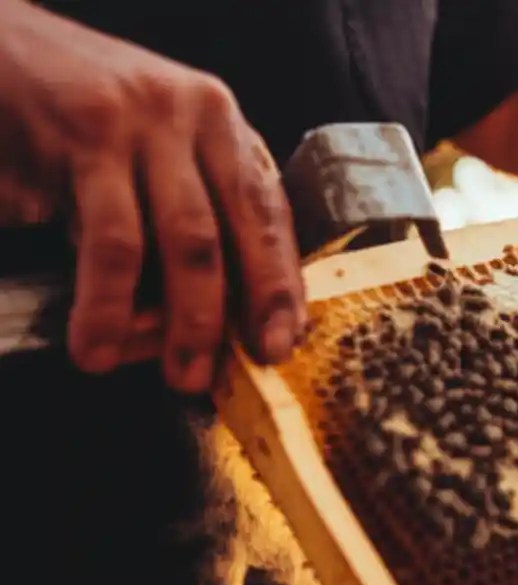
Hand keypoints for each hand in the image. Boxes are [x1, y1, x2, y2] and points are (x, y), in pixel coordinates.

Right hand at [0, 1, 304, 392]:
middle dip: (236, 312)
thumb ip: (176, 213)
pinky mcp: (88, 135)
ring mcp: (144, 121)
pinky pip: (113, 238)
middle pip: (235, 230)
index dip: (280, 281)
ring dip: (181, 320)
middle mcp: (192, 114)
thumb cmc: (67, 113)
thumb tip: (211, 315)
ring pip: (185, 241)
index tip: (284, 338)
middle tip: (223, 371)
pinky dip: (108, 302)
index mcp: (218, 121)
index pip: (267, 210)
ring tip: (171, 373)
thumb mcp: (143, 151)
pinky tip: (96, 341)